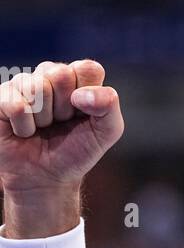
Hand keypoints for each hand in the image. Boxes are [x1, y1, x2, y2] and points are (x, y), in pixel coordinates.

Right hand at [0, 60, 122, 192]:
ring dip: (43, 119)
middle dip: (63, 108)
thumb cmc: (76, 152)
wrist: (47, 178)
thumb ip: (109, 105)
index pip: (87, 69)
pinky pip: (15, 105)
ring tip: (41, 128)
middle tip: (59, 123)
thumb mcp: (107, 132)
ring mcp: (23, 84)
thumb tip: (80, 94)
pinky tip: (24, 131)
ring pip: (36, 88)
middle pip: (60, 75)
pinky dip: (24, 127)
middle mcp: (49, 74)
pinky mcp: (1, 97)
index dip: (87, 97)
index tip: (82, 115)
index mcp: (78, 78)